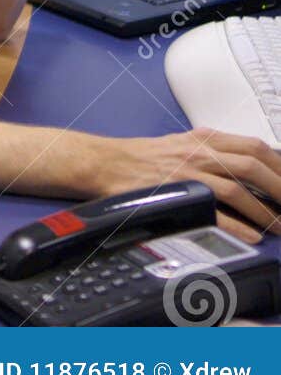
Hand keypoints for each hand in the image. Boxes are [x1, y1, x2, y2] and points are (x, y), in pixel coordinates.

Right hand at [98, 127, 280, 245]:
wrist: (110, 163)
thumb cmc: (146, 157)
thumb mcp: (186, 145)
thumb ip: (216, 151)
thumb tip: (249, 166)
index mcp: (205, 139)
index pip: (253, 145)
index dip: (279, 162)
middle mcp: (200, 152)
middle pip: (252, 163)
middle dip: (280, 185)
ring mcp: (190, 173)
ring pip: (237, 187)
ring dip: (265, 210)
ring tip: (280, 225)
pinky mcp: (177, 194)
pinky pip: (213, 211)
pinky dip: (237, 225)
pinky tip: (252, 236)